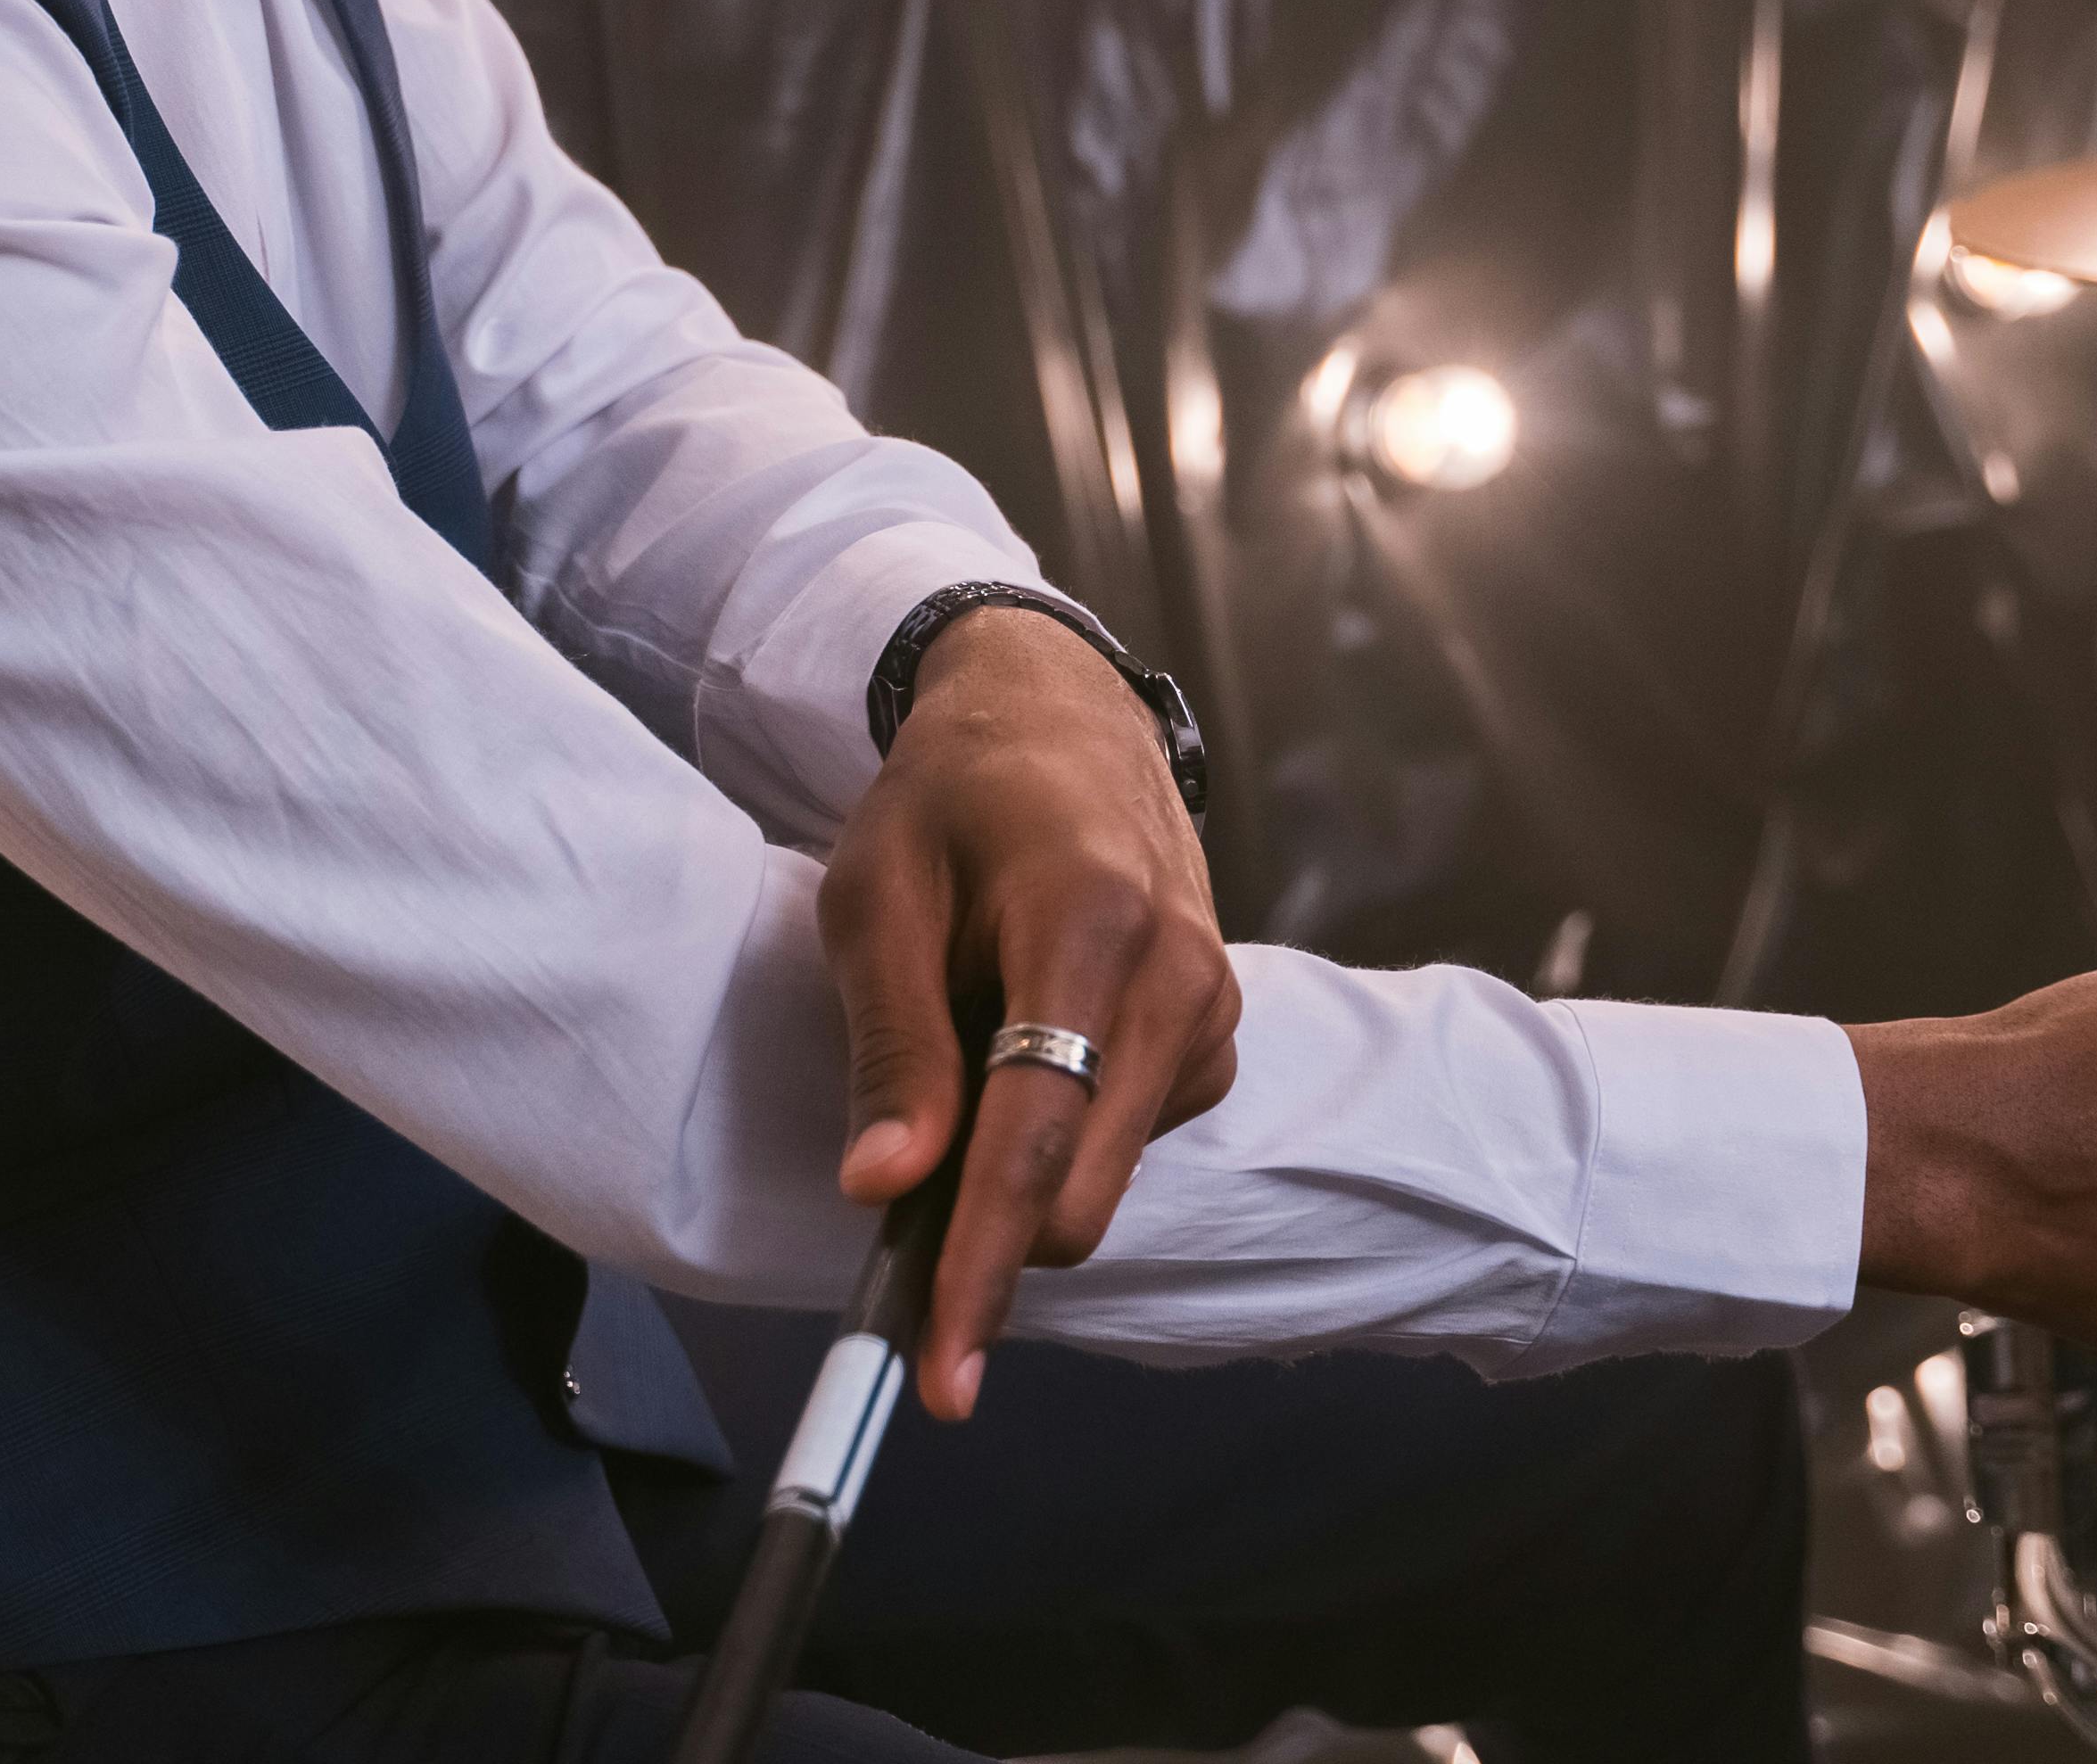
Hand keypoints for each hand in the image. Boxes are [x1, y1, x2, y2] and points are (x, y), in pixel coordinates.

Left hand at [816, 606, 1241, 1418]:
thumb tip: (883, 1191)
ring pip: (1102, 1180)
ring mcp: (1213, 1014)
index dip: (981, 1269)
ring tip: (960, 1061)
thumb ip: (893, 1046)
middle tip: (891, 1230)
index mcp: (1089, 929)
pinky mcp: (1217, 1039)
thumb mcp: (878, 898)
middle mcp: (1177, 982)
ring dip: (1020, 1177)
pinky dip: (1062, 1138)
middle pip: (1081, 1192)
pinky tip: (1023, 1051)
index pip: (1034, 1144)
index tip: (942, 1374)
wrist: (1059, 722)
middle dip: (987, 1244)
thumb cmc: (949, 802)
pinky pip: (1128, 1143)